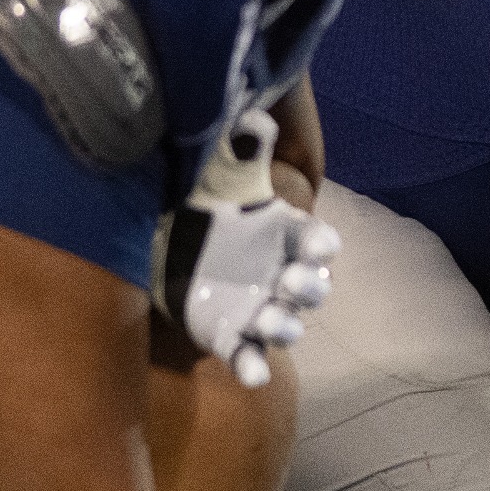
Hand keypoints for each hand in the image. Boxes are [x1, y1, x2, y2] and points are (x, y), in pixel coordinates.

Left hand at [154, 109, 339, 385]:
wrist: (168, 241)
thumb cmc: (208, 207)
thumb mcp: (221, 175)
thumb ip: (243, 150)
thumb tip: (251, 114)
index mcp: (287, 237)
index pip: (317, 243)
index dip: (321, 245)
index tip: (320, 244)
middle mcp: (281, 276)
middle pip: (311, 290)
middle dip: (307, 288)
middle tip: (290, 282)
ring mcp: (258, 309)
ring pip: (285, 326)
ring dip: (284, 328)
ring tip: (270, 322)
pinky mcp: (230, 335)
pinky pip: (248, 357)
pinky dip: (253, 367)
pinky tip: (252, 376)